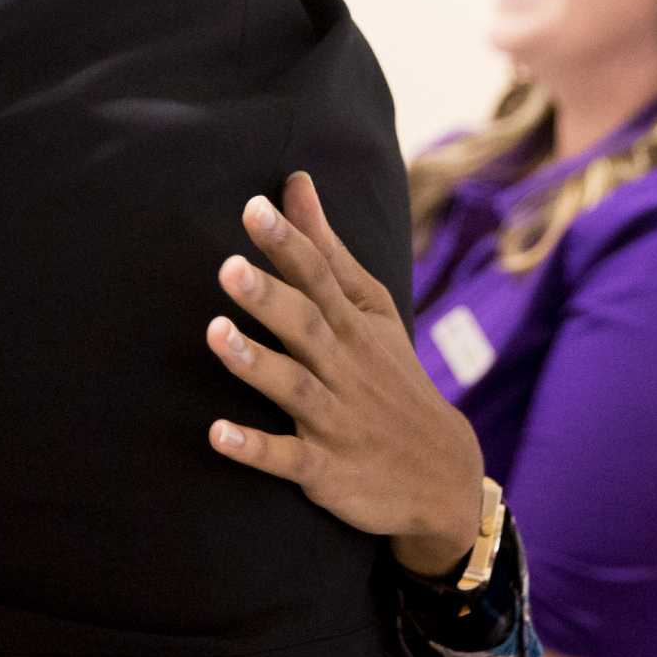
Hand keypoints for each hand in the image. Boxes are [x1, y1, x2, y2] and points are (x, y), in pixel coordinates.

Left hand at [205, 171, 485, 578]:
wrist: (441, 475)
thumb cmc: (390, 375)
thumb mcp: (371, 309)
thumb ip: (326, 248)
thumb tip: (294, 182)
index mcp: (350, 325)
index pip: (318, 276)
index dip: (287, 242)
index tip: (254, 207)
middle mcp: (342, 367)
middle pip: (304, 326)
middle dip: (268, 297)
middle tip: (227, 267)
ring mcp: (333, 420)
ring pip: (293, 387)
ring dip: (254, 363)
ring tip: (214, 334)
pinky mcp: (324, 470)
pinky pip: (286, 459)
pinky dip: (253, 448)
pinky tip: (217, 433)